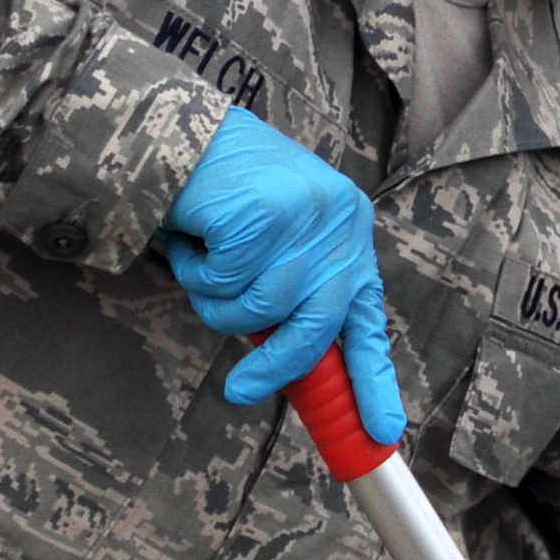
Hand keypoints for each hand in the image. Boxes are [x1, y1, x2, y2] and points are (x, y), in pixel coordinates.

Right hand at [161, 107, 405, 447]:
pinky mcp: (262, 217)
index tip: (384, 430)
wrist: (175, 130)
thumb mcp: (273, 250)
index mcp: (349, 233)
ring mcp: (303, 217)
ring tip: (204, 264)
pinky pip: (223, 284)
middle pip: (317, 326)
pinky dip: (196, 271)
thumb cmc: (222, 199)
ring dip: (217, 301)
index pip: (367, 318)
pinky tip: (194, 236)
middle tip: (239, 392)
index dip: (372, 377)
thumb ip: (291, 299)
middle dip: (276, 367)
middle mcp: (338, 223)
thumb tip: (294, 371)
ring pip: (260, 310)